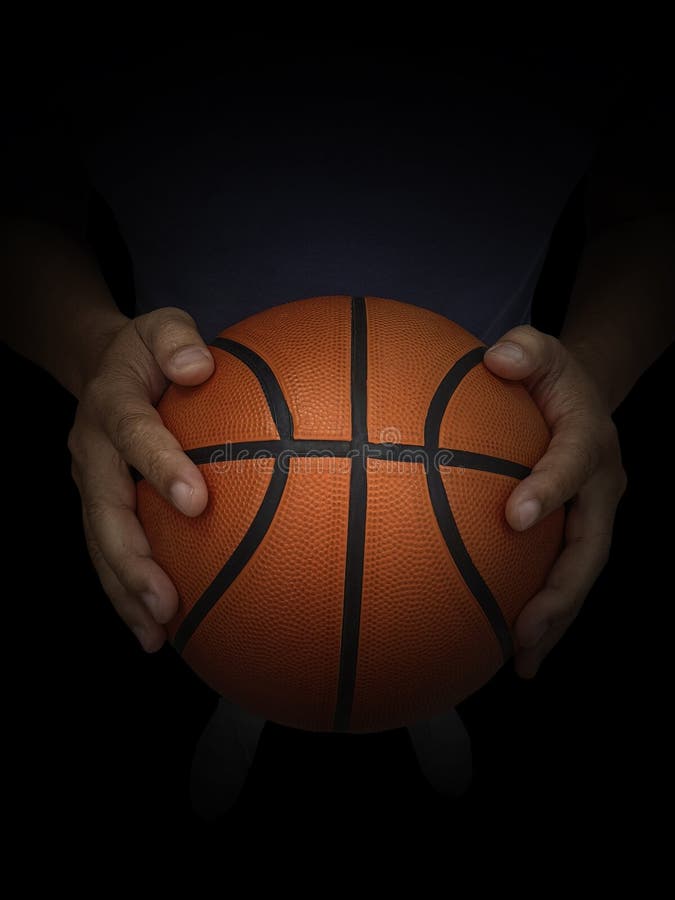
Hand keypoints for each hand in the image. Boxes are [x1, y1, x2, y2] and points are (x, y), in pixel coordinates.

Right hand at [68, 308, 213, 650]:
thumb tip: (200, 366)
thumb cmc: (148, 351)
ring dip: (125, 590)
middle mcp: (93, 448)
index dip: (161, 466)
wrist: (101, 365)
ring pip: (99, 542)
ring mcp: (90, 480)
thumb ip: (178, 340)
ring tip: (155, 634)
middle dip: (132, 559)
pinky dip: (124, 591)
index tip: (197, 502)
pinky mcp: (97, 502)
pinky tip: (151, 630)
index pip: (135, 434)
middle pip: (105, 509)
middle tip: (166, 601)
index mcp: (114, 402)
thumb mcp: (163, 327)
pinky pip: (106, 550)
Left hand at [483, 326, 626, 677]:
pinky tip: (514, 650)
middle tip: (525, 630)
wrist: (584, 398)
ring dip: (555, 620)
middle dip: (561, 591)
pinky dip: (546, 615)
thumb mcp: (539, 350)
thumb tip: (495, 359)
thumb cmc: (548, 377)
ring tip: (521, 661)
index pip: (571, 464)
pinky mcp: (580, 533)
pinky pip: (564, 576)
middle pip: (590, 547)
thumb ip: (523, 349)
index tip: (514, 516)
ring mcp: (594, 515)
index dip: (549, 489)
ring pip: (580, 575)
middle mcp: (599, 486)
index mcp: (587, 439)